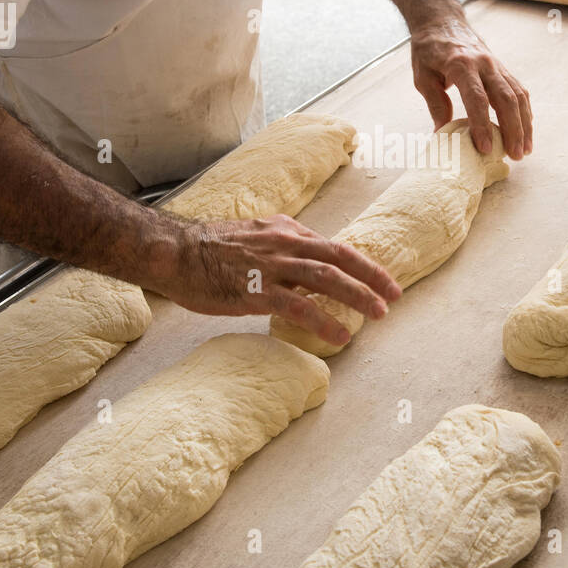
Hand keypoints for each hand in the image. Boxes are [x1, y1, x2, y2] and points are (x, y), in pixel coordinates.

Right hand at [150, 215, 401, 347]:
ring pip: (327, 279)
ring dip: (358, 296)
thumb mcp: (250, 236)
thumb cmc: (205, 248)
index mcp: (284, 231)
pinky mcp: (257, 291)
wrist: (173, 252)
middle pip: (339, 257)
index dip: (360, 262)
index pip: (331, 245)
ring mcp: (272, 267)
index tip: (379, 278)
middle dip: (372, 276)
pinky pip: (299, 307)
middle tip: (394, 295)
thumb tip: (300, 254)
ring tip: (379, 314)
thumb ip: (278, 244)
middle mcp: (284, 244)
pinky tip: (340, 336)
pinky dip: (324, 321)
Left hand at [410, 17, 532, 158]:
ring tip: (524, 150)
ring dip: (524, 124)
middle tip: (515, 155)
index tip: (485, 148)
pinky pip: (519, 90)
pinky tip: (525, 131)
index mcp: (461, 65)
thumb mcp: (423, 77)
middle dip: (513, 129)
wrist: (442, 21)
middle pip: (506, 98)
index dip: (483, 125)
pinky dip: (525, 112)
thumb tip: (442, 134)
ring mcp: (497, 65)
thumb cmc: (429, 49)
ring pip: (518, 95)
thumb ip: (436, 105)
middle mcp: (484, 64)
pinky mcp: (503, 68)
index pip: (477, 98)